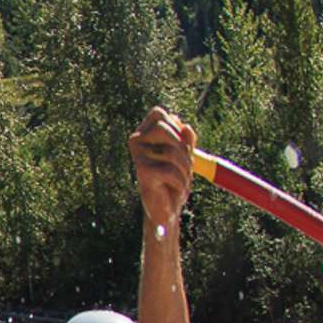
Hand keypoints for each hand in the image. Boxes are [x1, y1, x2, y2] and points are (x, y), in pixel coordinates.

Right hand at [130, 107, 194, 224]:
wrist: (166, 209)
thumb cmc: (174, 180)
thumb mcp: (185, 156)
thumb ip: (186, 139)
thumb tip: (185, 126)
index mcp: (143, 135)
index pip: (159, 113)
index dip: (175, 126)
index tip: (179, 145)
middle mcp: (136, 143)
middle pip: (164, 126)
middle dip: (182, 146)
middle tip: (184, 164)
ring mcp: (137, 157)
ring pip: (172, 150)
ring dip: (186, 168)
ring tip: (181, 180)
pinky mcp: (142, 172)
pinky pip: (171, 170)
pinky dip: (180, 182)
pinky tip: (174, 189)